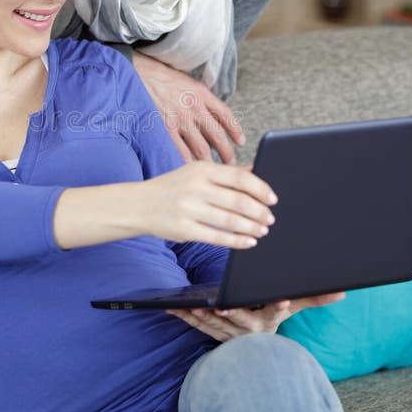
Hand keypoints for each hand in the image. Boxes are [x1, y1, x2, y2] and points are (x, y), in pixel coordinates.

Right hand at [132, 50, 243, 163]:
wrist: (139, 74)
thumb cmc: (162, 79)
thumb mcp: (188, 83)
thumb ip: (202, 98)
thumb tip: (214, 115)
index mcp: (201, 94)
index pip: (225, 114)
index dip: (236, 130)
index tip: (241, 141)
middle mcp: (194, 108)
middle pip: (217, 135)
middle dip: (226, 152)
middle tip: (231, 162)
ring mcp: (179, 119)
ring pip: (201, 147)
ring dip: (210, 161)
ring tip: (214, 169)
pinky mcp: (165, 128)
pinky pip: (180, 150)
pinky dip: (187, 161)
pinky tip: (191, 168)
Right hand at [137, 160, 276, 247]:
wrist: (138, 205)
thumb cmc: (171, 188)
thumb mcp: (196, 172)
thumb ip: (225, 173)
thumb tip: (255, 170)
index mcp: (202, 169)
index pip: (240, 177)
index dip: (261, 189)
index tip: (273, 199)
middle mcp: (196, 187)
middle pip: (238, 200)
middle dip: (260, 212)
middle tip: (270, 219)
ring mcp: (189, 208)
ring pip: (230, 220)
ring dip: (251, 227)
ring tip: (262, 231)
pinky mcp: (184, 229)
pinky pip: (217, 237)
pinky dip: (237, 241)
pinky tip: (248, 242)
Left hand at [166, 293, 345, 341]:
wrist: (254, 348)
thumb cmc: (271, 316)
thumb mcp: (291, 307)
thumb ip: (312, 299)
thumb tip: (343, 292)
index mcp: (266, 321)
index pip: (274, 313)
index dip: (277, 307)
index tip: (280, 300)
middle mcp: (246, 331)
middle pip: (239, 320)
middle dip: (228, 314)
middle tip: (218, 305)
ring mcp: (227, 334)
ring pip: (214, 325)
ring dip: (202, 317)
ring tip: (192, 306)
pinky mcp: (210, 332)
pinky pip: (196, 325)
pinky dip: (184, 316)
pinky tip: (171, 307)